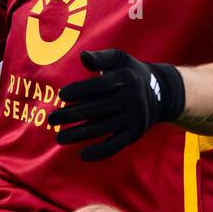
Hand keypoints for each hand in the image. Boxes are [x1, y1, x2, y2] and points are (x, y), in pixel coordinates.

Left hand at [48, 49, 184, 160]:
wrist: (161, 92)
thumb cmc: (130, 73)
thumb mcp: (120, 59)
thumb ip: (101, 58)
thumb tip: (82, 56)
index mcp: (125, 79)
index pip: (100, 85)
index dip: (80, 90)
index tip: (62, 95)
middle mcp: (131, 99)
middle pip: (97, 109)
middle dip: (71, 115)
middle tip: (51, 120)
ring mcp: (134, 118)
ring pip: (102, 128)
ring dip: (79, 135)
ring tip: (59, 138)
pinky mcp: (135, 133)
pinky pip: (116, 144)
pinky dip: (100, 151)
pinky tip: (82, 154)